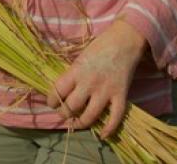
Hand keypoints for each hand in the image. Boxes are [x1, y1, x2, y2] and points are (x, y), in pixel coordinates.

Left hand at [46, 19, 147, 137]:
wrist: (124, 41)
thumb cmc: (99, 46)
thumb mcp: (80, 57)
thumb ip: (73, 74)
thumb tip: (63, 90)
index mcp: (76, 71)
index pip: (57, 91)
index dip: (51, 101)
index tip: (52, 103)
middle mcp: (88, 83)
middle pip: (71, 107)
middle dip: (65, 114)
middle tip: (64, 114)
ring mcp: (105, 91)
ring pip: (90, 116)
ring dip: (81, 123)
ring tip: (76, 124)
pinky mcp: (120, 95)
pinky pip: (115, 117)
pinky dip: (109, 129)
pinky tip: (102, 135)